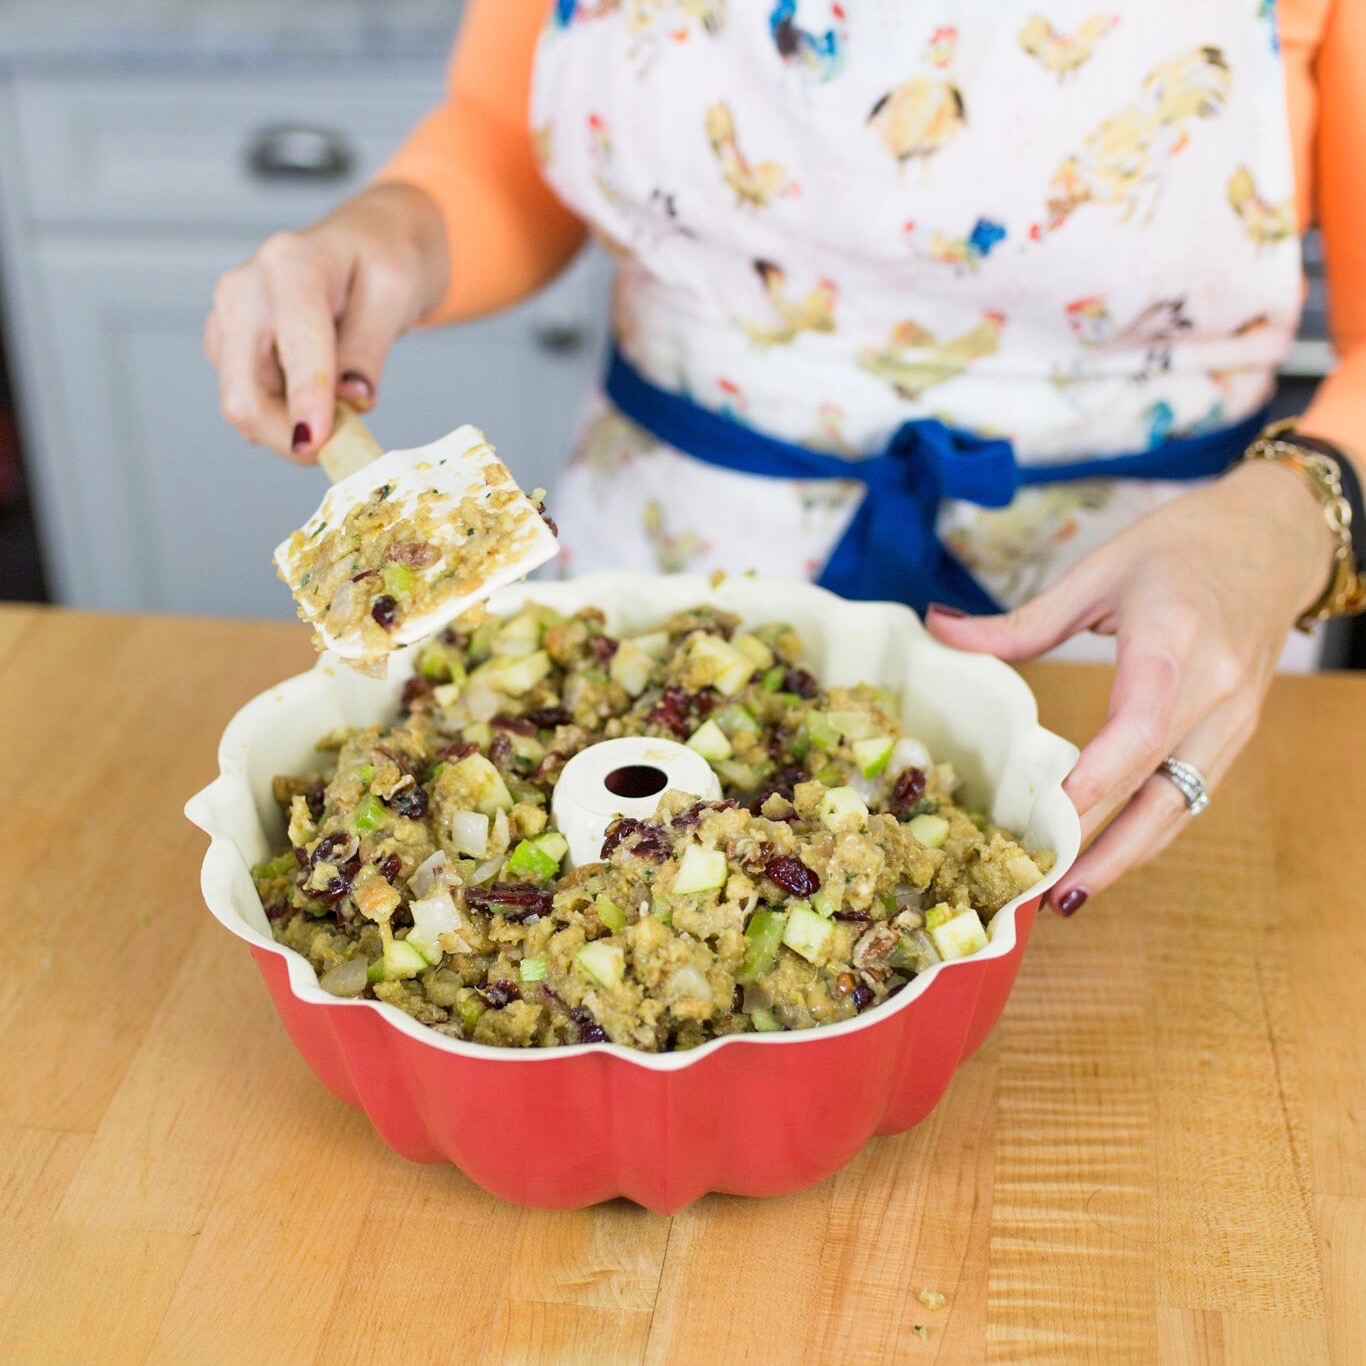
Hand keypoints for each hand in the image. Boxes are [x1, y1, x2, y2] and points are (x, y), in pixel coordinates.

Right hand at [204, 183, 446, 460]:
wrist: (366, 242)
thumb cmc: (384, 260)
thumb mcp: (397, 293)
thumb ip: (370, 347)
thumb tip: (351, 399)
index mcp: (290, 265)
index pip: (294, 347)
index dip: (305, 403)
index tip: (316, 445)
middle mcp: (244, 289)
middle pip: (245, 393)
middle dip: (291, 435)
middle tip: (344, 449)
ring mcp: (227, 318)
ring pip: (243, 406)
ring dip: (290, 429)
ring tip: (340, 413)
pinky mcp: (226, 344)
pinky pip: (249, 401)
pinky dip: (283, 416)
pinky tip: (315, 398)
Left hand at [927, 460, 1333, 912]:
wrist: (1273, 539)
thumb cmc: (1182, 546)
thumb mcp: (1096, 572)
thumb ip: (1019, 621)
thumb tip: (940, 630)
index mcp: (1174, 642)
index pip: (1137, 728)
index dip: (1095, 781)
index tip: (1048, 820)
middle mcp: (1215, 691)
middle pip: (1160, 789)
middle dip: (1103, 848)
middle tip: (1048, 893)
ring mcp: (1235, 719)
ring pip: (1182, 807)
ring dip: (1127, 857)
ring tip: (1070, 895)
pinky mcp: (1238, 733)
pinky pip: (1192, 795)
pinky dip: (1150, 832)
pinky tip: (1107, 857)